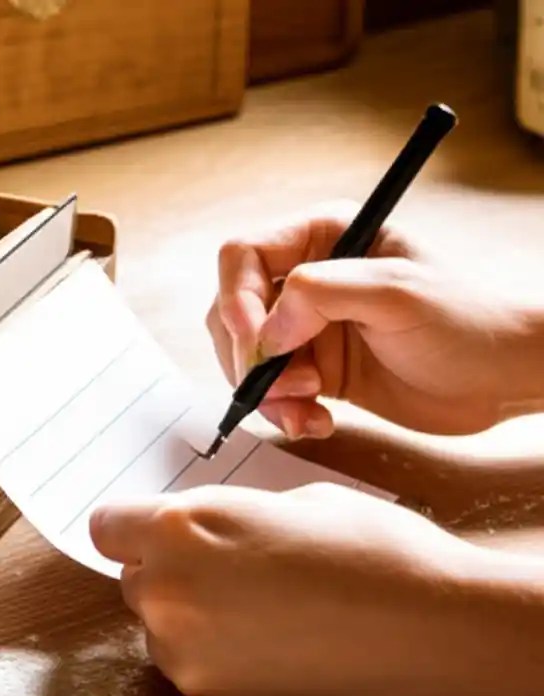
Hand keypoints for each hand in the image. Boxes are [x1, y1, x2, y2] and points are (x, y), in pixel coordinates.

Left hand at [89, 483, 534, 695]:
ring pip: (163, 627)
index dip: (134, 526)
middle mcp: (169, 592)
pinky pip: (195, 667)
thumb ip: (229, 517)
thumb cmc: (375, 555)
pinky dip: (221, 656)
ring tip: (267, 610)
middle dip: (171, 570)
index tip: (152, 530)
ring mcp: (188, 654)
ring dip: (194, 617)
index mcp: (182, 529)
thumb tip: (209, 530)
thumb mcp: (293, 504)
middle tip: (232, 569)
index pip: (107, 526)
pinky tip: (277, 644)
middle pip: (136, 578)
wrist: (436, 636)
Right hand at [206, 202, 543, 437]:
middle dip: (249, 354)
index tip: (259, 345)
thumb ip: (322, 294)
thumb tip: (266, 330)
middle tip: (286, 385)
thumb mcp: (397, 294)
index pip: (243, 255)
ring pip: (245, 355)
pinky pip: (271, 390)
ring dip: (266, 390)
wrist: (502, 378)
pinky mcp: (314, 368)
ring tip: (307, 407)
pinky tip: (316, 421)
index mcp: (323, 236)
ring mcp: (308, 324)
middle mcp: (308, 277)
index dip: (238, 300)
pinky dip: (283, 411)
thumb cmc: (467, 322)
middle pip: (232, 309)